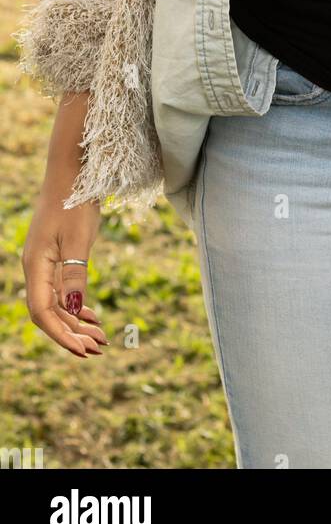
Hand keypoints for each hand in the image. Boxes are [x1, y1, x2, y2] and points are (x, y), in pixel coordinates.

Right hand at [22, 192, 107, 357]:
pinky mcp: (57, 256)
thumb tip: (75, 311)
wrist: (72, 172)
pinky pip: (63, 290)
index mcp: (36, 266)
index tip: (83, 351)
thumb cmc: (74, 201)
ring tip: (101, 337)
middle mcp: (37, 268)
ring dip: (77, 322)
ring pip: (57, 303)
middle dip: (72, 333)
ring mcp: (45, 262)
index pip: (43, 312)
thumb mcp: (78, 239)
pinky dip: (77, 305)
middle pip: (50, 312)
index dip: (62, 334)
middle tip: (99, 349)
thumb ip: (75, 275)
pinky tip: (92, 316)